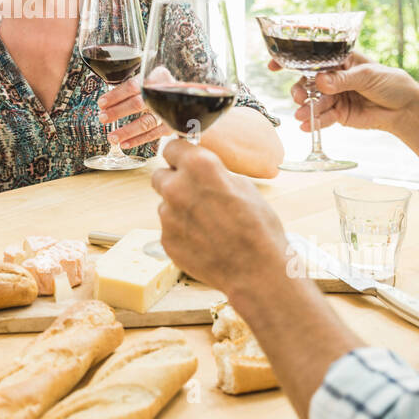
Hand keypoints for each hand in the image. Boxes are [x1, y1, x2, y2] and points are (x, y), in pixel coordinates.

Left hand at [97, 74, 173, 149]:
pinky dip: (138, 140)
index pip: (133, 86)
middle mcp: (165, 92)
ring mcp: (170, 110)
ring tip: (112, 138)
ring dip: (127, 131)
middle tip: (102, 118)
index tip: (101, 103)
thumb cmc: (158, 89)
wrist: (186, 98)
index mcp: (157, 76)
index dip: (115, 95)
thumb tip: (104, 104)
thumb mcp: (148, 81)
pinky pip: (153, 135)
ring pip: (146, 122)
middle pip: (138, 103)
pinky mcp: (172, 125)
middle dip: (118, 112)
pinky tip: (125, 144)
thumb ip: (131, 89)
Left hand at [151, 139, 286, 293]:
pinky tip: (203, 240)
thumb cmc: (258, 227)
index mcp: (198, 166)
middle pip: (160, 175)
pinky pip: (169, 228)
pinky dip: (181, 232)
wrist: (256, 270)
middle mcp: (176, 187)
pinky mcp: (166, 239)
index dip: (180, 155)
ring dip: (179, 209)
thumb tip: (201, 171)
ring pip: (165, 204)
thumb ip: (214, 173)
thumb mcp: (243, 185)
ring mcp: (167, 215)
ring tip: (207, 224)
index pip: (171, 147)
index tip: (184, 162)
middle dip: (173, 181)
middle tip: (194, 194)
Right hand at [270, 51, 418, 134]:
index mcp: (341, 61)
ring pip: (314, 101)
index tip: (275, 65)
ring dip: (306, 108)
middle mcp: (334, 78)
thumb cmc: (391, 83)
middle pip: (309, 82)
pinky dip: (315, 122)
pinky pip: (324, 117)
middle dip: (300, 90)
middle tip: (299, 97)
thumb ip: (343, 80)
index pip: (314, 58)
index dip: (293, 61)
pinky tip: (307, 126)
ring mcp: (336, 96)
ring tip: (301, 116)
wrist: (406, 109)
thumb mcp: (368, 76)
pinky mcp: (339, 114)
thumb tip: (320, 81)